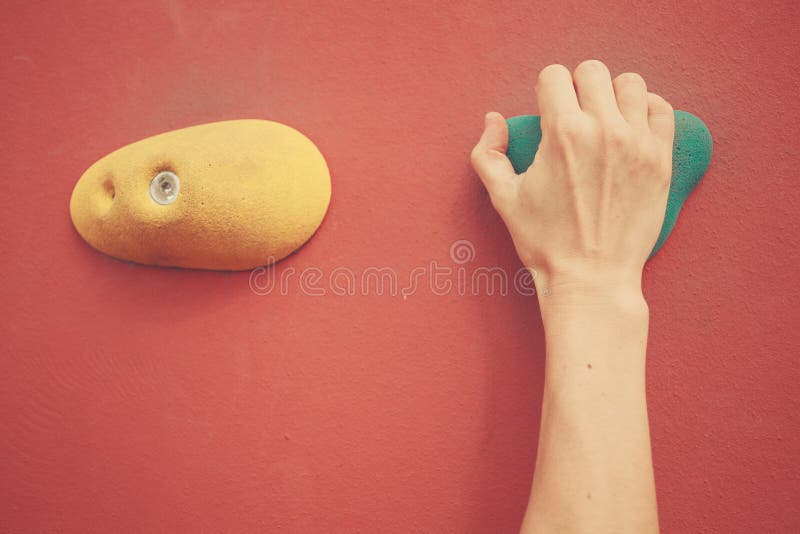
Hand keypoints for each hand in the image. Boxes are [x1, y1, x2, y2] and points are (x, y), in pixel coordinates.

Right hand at [471, 60, 673, 299]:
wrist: (592, 278)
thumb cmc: (545, 242)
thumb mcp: (503, 199)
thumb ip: (487, 153)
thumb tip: (494, 120)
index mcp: (561, 134)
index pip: (554, 76)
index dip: (546, 91)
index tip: (548, 111)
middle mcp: (603, 130)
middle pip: (593, 72)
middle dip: (577, 88)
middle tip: (574, 115)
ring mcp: (637, 143)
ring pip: (630, 84)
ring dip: (613, 95)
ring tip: (604, 120)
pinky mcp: (661, 159)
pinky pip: (661, 109)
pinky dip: (646, 111)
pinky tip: (631, 128)